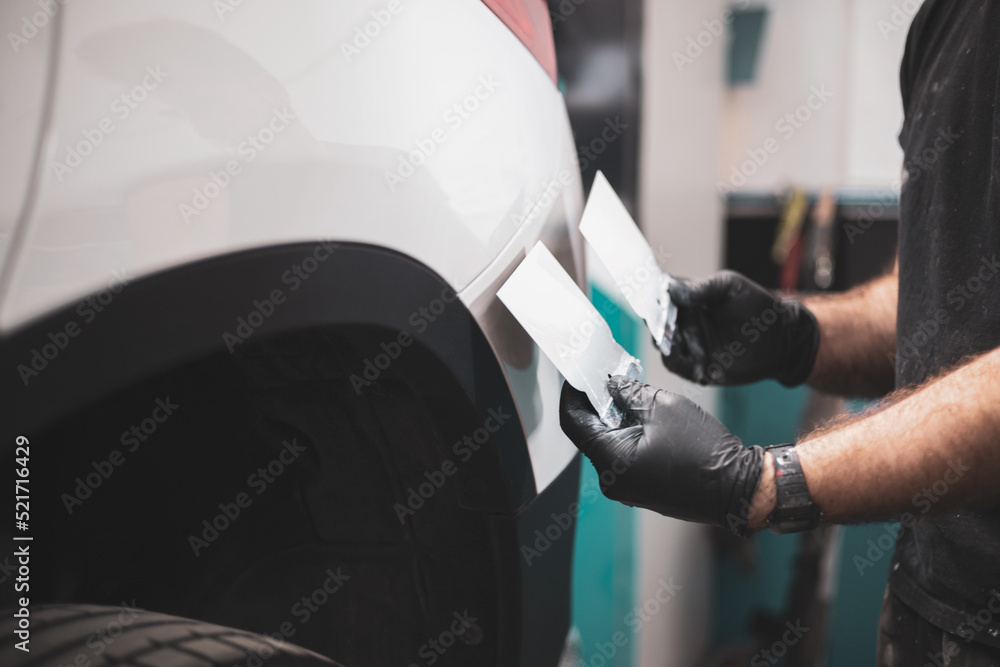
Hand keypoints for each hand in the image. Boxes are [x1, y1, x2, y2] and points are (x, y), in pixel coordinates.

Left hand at [559, 377, 766, 535]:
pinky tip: (645, 418)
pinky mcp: (642, 489)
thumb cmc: (705, 452)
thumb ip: (629, 392)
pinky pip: (625, 458)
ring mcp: (627, 489)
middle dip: (598, 404)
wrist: (739, 489)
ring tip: (633, 394)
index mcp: (611, 461)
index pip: (574, 423)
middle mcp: (613, 481)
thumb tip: (612, 384)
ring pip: (609, 445)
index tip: (580, 377)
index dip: (573, 396)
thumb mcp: (662, 407)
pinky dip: (629, 435)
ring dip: (616, 419)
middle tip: (610, 378)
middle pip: (590, 434)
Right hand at [664, 270, 818, 385]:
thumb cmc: (757, 306)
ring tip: (670, 336)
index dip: (653, 294)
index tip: (651, 294)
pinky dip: (672, 359)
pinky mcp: (697, 366)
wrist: (780, 339)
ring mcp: (690, 344)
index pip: (662, 295)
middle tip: (661, 317)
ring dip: (662, 339)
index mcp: (689, 299)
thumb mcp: (730, 286)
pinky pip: (677, 365)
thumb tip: (671, 290)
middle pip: (657, 320)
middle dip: (655, 319)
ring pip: (663, 343)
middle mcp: (685, 322)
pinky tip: (676, 351)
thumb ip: (702, 288)